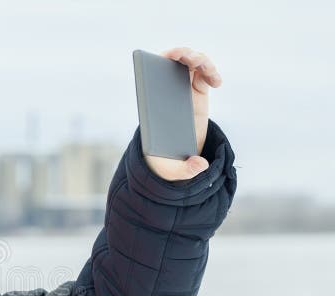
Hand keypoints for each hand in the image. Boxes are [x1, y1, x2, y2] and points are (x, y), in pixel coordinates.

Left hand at [143, 47, 222, 181]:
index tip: (166, 58)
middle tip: (189, 58)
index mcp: (153, 109)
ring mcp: (182, 91)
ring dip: (199, 59)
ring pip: (189, 65)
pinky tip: (217, 81)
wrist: (179, 159)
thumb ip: (186, 170)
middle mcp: (165, 95)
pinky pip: (203, 73)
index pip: (148, 81)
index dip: (154, 64)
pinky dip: (211, 71)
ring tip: (210, 72)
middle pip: (170, 65)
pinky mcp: (197, 93)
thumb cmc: (169, 163)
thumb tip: (201, 165)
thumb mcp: (174, 171)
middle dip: (180, 55)